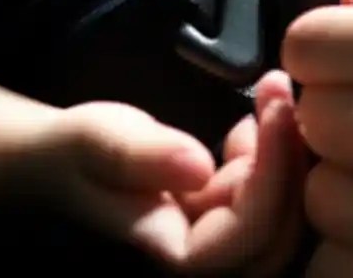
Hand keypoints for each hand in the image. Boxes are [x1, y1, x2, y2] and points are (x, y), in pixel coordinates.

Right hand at [16, 71, 305, 275]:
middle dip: (287, 160)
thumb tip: (198, 166)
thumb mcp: (96, 143)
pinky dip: (277, 161)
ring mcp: (220, 247)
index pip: (246, 234)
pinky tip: (252, 129)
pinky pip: (276, 203)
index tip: (274, 108)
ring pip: (285, 216)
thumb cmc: (76, 153)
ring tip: (261, 102)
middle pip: (279, 234)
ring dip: (285, 156)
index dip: (272, 175)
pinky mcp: (232, 224)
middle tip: (276, 92)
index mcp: (172, 255)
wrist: (66, 160)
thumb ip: (139, 157)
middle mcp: (203, 263)